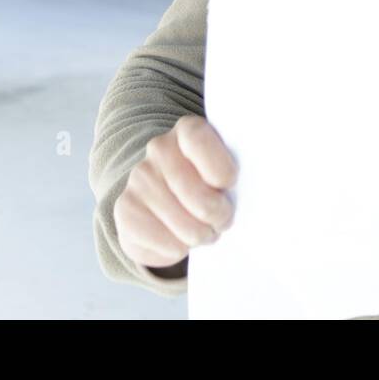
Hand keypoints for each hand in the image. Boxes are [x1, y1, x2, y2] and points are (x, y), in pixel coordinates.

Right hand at [114, 114, 237, 273]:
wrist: (162, 205)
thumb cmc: (208, 185)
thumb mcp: (225, 171)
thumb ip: (234, 173)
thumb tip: (253, 193)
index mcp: (188, 130)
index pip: (199, 140)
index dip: (220, 169)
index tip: (229, 185)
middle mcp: (159, 148)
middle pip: (198, 195)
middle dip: (218, 216)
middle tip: (222, 220)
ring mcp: (139, 178)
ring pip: (185, 225)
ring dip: (201, 236)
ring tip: (204, 231)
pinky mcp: (125, 210)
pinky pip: (165, 243)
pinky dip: (179, 249)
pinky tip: (179, 239)